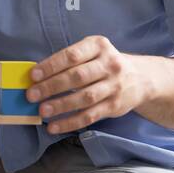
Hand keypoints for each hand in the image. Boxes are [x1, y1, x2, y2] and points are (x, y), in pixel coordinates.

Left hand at [26, 35, 149, 133]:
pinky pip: (90, 116)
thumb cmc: (105, 64)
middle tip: (32, 95)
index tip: (33, 75)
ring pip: (84, 97)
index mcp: (99, 46)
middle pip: (77, 77)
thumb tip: (37, 77)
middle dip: (51, 86)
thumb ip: (69, 61)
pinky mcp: (115, 105)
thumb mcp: (92, 52)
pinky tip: (54, 126)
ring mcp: (114, 86)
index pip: (72, 56)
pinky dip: (70, 122)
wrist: (141, 78)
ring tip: (42, 111)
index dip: (51, 66)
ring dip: (60, 105)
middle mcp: (109, 64)